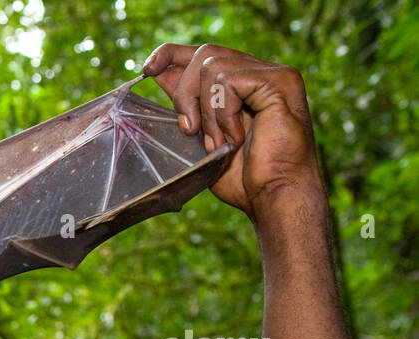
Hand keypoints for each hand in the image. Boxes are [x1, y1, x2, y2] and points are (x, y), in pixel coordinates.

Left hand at [143, 44, 322, 217]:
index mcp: (240, 84)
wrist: (272, 196)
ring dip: (206, 111)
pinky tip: (236, 136)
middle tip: (189, 131)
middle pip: (203, 54)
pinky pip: (229, 80)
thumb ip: (186, 107)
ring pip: (212, 65)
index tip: (147, 70)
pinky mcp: (280, 81)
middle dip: (184, 93)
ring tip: (219, 141)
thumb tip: (158, 74)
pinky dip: (223, 112)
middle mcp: (257, 72)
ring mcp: (271, 74)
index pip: (202, 53)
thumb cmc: (243, 178)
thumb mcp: (202, 139)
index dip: (171, 55)